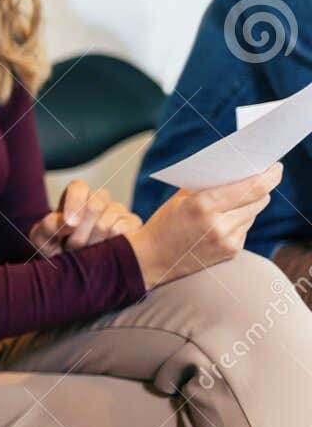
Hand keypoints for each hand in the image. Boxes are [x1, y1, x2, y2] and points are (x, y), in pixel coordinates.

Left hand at [28, 179, 142, 255]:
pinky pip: (123, 232)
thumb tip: (63, 221)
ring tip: (85, 252)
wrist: (73, 267)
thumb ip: (47, 227)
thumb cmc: (55, 248)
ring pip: (107, 224)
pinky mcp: (132, 224)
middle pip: (94, 206)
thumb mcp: (42, 240)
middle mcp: (99, 198)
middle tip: (70, 248)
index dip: (74, 204)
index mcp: (76, 194)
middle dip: (79, 233)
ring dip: (91, 244)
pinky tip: (103, 252)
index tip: (68, 225)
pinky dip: (109, 246)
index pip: (79, 187)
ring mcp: (117, 210)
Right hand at [125, 163, 282, 287]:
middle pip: (260, 199)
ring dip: (248, 205)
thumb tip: (240, 172)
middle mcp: (220, 225)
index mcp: (204, 205)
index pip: (253, 188)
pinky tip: (221, 222)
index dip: (270, 175)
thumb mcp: (182, 198)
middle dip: (259, 188)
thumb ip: (210, 185)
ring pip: (254, 213)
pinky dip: (239, 220)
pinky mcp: (232, 251)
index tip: (276, 167)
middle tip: (256, 179)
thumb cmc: (165, 223)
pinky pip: (246, 227)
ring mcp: (228, 241)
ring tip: (229, 204)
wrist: (151, 259)